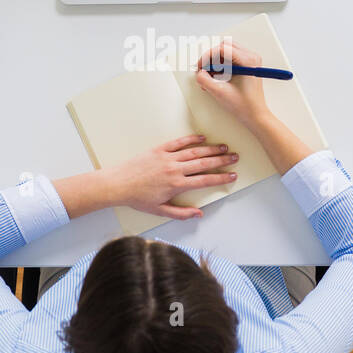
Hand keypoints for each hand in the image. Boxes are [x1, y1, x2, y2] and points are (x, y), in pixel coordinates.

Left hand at [101, 134, 238, 220]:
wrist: (118, 184)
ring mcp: (167, 157)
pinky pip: (178, 142)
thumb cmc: (137, 198)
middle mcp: (175, 169)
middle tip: (234, 158)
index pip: (205, 180)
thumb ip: (181, 213)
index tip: (232, 175)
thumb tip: (199, 213)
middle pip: (204, 163)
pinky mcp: (158, 149)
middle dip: (222, 160)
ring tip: (224, 147)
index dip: (221, 178)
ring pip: (194, 151)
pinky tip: (202, 138)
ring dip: (211, 149)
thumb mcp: (160, 210)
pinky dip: (191, 139)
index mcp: (176, 184)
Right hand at [194, 40, 269, 128]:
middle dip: (211, 58)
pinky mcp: (247, 66)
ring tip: (210, 76)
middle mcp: (251, 58)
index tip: (200, 66)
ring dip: (215, 61)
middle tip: (204, 70)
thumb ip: (205, 80)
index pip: (222, 49)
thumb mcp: (219, 93)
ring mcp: (250, 61)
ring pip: (226, 51)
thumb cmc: (244, 106)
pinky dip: (221, 65)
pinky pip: (230, 58)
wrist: (255, 115)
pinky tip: (216, 77)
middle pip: (224, 46)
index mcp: (248, 62)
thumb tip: (199, 72)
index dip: (207, 56)